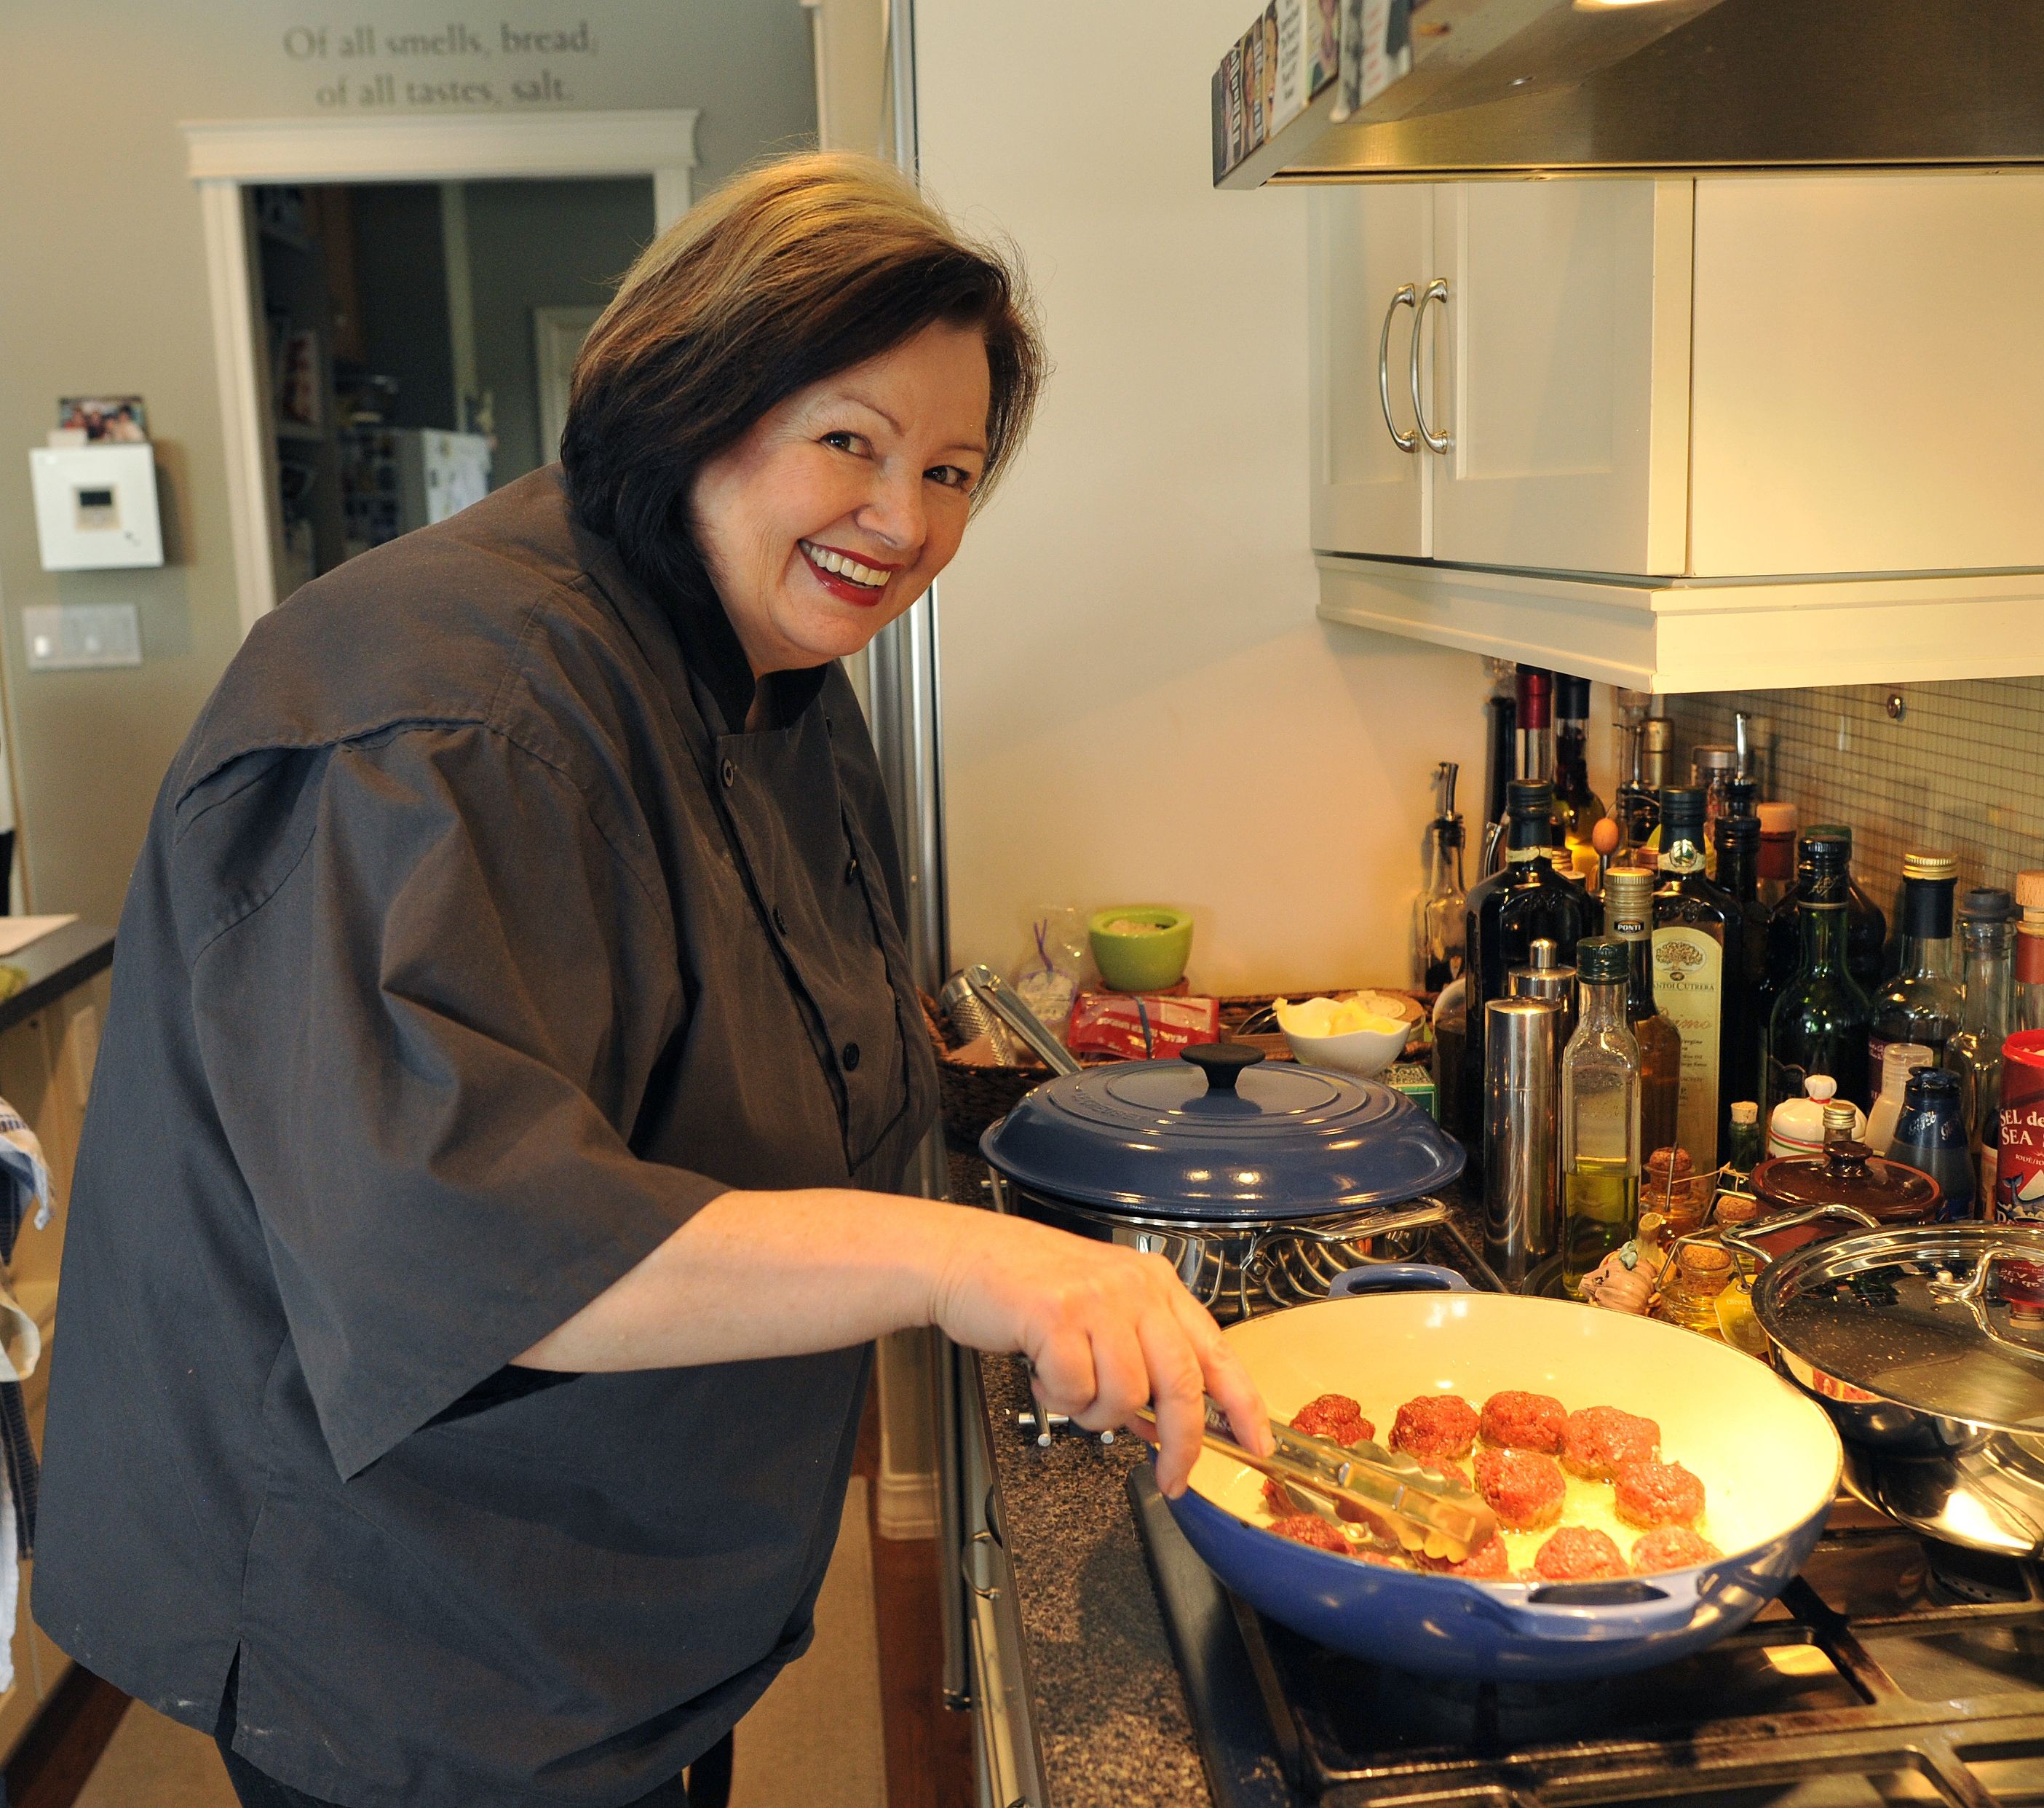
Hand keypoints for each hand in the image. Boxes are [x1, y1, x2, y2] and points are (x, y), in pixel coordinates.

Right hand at [927, 1211, 1271, 1495]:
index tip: (1257, 1444)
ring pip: (1126, 1395)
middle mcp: (1135, 1288)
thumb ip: (1137, 1366)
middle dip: (1181, 1442)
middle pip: (1182, 1382)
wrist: (964, 1257)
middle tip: (1170, 1476)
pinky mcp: (1057, 1314)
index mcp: (1156, 1286)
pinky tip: (1042, 1370)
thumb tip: (1164, 1428)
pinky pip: (1077, 1389)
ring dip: (1096, 1413)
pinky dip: (1059, 1397)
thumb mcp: (1099, 1316)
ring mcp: (1098, 1299)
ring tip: (1069, 1386)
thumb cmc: (1029, 1289)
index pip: (1217, 1351)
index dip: (1244, 1404)